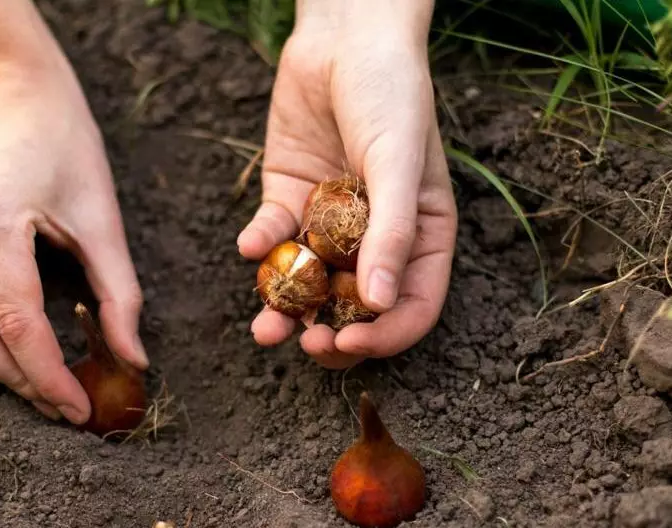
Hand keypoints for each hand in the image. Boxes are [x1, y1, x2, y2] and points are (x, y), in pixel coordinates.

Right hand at [0, 72, 147, 424]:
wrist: (9, 95)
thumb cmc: (64, 147)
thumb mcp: (103, 217)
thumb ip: (120, 294)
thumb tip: (134, 363)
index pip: (16, 324)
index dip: (50, 377)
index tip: (80, 410)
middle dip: (17, 384)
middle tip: (61, 403)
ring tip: (29, 385)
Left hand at [236, 2, 457, 368]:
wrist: (344, 37)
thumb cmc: (391, 94)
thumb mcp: (400, 163)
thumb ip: (392, 233)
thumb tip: (380, 305)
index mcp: (421, 237)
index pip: (411, 306)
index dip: (384, 336)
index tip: (350, 344)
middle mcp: (376, 238)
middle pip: (355, 308)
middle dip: (330, 333)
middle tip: (305, 344)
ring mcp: (330, 223)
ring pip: (308, 284)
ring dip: (285, 310)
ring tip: (265, 328)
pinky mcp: (289, 199)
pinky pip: (274, 238)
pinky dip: (261, 246)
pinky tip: (250, 244)